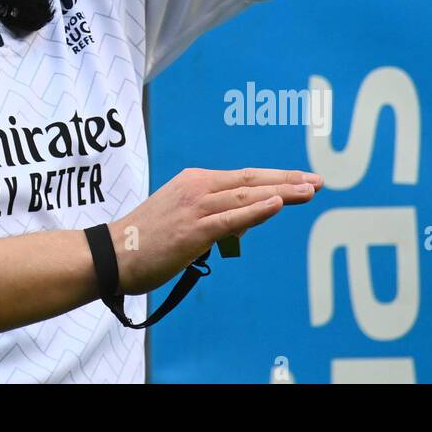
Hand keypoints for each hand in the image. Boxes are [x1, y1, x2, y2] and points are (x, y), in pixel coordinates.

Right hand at [109, 166, 322, 295]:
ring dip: (281, 192)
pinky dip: (256, 210)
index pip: (243, 177)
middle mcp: (197, 188)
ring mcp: (196, 208)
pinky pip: (231, 219)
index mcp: (194, 181)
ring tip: (309, 191)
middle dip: (287, 181)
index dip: (276, 177)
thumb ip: (212, 218)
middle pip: (251, 181)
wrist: (113, 253)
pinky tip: (278, 205)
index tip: (303, 179)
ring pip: (247, 196)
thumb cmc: (146, 240)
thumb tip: (240, 226)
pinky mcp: (193, 230)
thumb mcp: (181, 219)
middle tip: (318, 182)